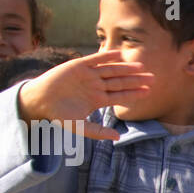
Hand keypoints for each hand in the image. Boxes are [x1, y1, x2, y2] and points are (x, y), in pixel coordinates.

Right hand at [17, 51, 152, 140]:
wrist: (40, 102)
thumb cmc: (59, 114)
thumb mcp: (79, 126)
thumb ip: (98, 132)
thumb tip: (117, 138)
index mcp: (99, 99)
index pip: (121, 95)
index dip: (134, 93)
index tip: (149, 91)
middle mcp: (96, 86)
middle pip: (120, 81)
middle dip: (136, 80)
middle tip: (153, 77)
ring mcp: (88, 75)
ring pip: (111, 70)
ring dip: (126, 68)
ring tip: (140, 66)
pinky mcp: (78, 66)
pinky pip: (94, 60)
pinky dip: (106, 56)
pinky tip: (119, 54)